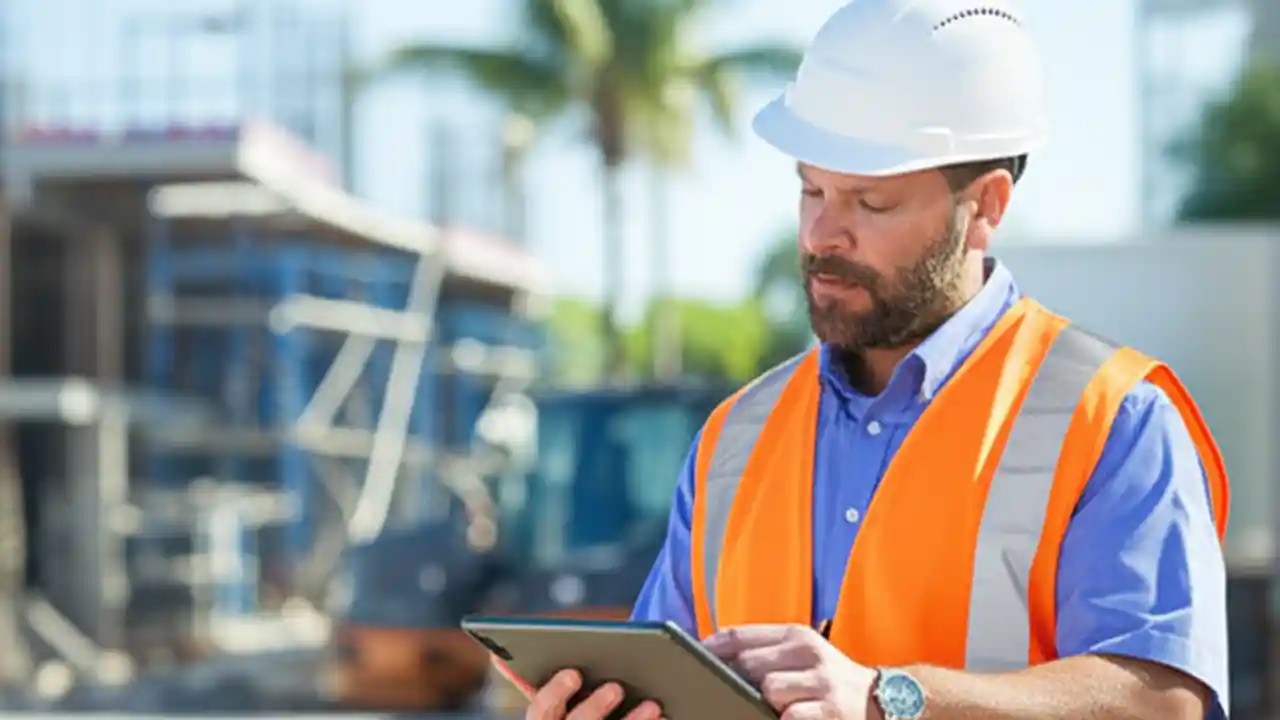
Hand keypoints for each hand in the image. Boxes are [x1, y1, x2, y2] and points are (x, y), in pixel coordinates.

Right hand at [524, 669, 663, 719]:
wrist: (597, 717)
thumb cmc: (585, 702)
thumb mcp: (571, 694)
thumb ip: (571, 678)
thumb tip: (573, 646)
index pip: (540, 710)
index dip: (554, 692)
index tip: (574, 673)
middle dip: (593, 708)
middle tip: (615, 687)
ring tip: (653, 704)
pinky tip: (665, 718)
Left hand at [705, 624, 879, 719]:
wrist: (885, 701)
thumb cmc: (828, 681)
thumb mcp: (802, 656)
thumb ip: (764, 652)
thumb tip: (710, 656)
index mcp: (795, 636)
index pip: (739, 636)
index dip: (709, 649)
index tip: (690, 661)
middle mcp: (808, 653)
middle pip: (748, 664)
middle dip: (736, 683)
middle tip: (731, 695)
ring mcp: (821, 683)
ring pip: (769, 691)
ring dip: (765, 706)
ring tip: (779, 710)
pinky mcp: (831, 712)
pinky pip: (791, 717)